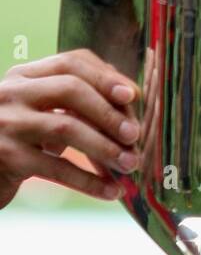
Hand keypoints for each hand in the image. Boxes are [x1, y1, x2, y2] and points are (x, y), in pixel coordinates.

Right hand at [0, 49, 141, 209]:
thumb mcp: (41, 112)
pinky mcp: (6, 157)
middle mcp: (12, 93)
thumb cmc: (21, 140)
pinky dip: (88, 181)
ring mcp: (6, 124)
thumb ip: (75, 102)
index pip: (70, 63)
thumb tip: (131, 99)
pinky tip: (110, 191)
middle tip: (134, 135)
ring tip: (130, 164)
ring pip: (65, 128)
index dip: (105, 77)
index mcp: (24, 76)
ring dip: (105, 148)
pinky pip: (56, 168)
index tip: (133, 95)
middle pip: (70, 90)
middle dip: (108, 112)